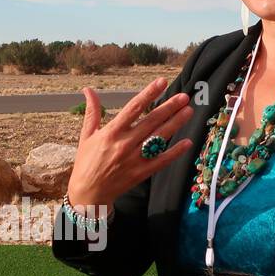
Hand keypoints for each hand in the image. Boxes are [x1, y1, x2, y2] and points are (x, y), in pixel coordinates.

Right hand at [65, 76, 194, 209]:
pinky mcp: (141, 173)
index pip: (133, 108)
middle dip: (169, 107)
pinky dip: (174, 152)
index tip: (161, 82)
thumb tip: (88, 89)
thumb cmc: (86, 162)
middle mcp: (124, 144)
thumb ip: (92, 111)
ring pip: (159, 138)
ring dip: (175, 124)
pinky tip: (187, 142)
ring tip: (188, 111)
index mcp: (111, 132)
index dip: (148, 94)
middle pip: (151, 121)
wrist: (88, 193)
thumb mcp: (86, 135)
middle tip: (184, 97)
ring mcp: (134, 159)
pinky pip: (161, 161)